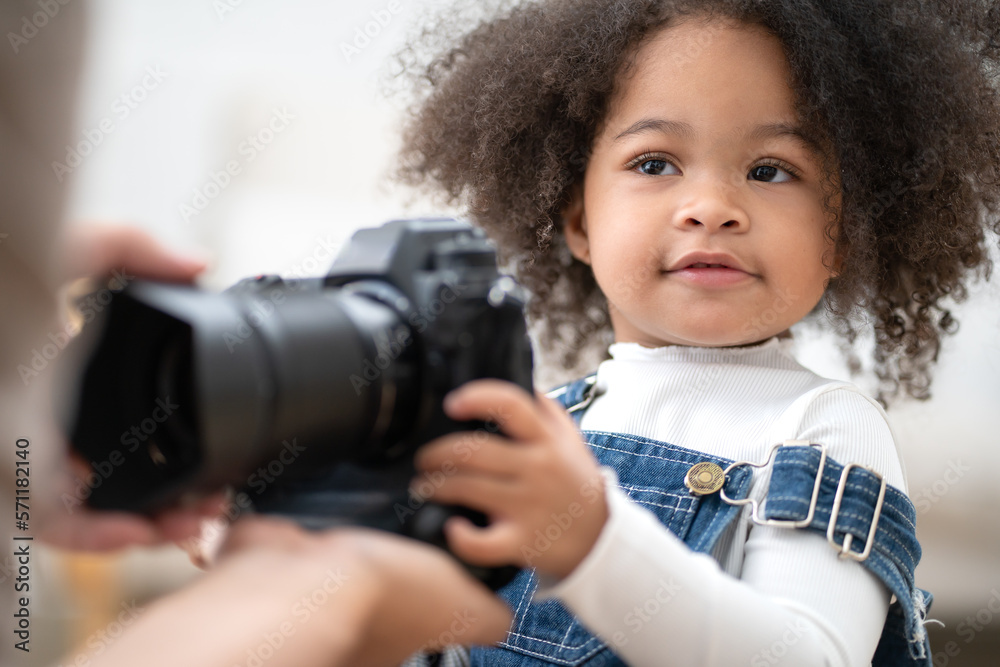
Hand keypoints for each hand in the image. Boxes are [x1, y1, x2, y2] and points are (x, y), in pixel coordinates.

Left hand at [40, 224, 218, 549]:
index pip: (143, 409)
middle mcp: (65, 420)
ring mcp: (43, 458)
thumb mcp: (67, 251)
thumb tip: (197, 263)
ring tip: (199, 517)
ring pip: (111, 505)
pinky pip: (67, 528)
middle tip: (221, 492)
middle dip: (189, 488)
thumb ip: (131, 246)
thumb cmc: (6, 300)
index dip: (189, 428)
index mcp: (80, 374)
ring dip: (161, 521)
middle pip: (139, 466)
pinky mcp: (21, 489)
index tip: (224, 436)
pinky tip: (142, 530)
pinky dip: (107, 538)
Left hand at [414, 379, 608, 579]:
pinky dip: (460, 536)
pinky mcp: (522, 542)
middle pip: (475, 450)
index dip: (476, 397)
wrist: (598, 536)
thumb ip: (542, 409)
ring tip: (422, 485)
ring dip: (433, 486)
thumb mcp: (568, 438)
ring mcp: (529, 506)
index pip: (510, 405)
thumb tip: (511, 374)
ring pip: (468, 489)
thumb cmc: (573, 480)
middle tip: (424, 458)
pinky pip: (482, 542)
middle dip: (437, 453)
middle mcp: (538, 469)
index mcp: (546, 439)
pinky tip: (450, 527)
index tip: (451, 403)